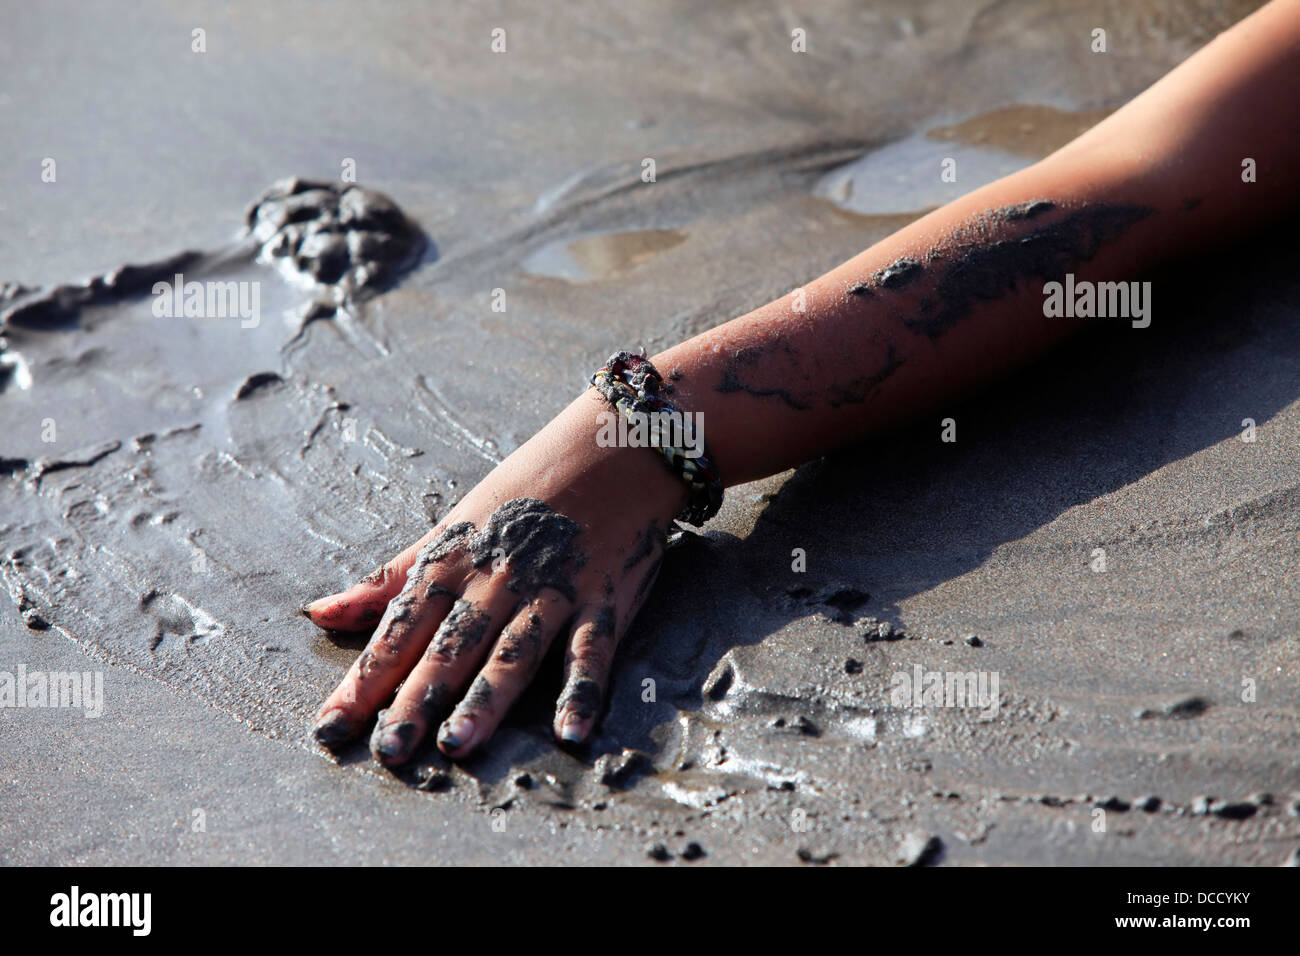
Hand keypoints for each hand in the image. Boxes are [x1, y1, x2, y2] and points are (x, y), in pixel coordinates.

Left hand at [304, 391, 686, 763]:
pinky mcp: (603, 599)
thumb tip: (319, 612)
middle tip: (388, 751)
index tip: (330, 728)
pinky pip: (591, 651)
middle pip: (451, 646)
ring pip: (514, 650)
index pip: (399, 629)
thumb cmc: (524, 488)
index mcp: (454, 561)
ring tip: (458, 744)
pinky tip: (570, 731)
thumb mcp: (449, 527)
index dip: (364, 680)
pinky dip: (582, 690)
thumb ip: (388, 578)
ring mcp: (553, 589)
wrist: (611, 446)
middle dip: (416, 698)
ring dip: (487, 698)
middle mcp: (497, 579)